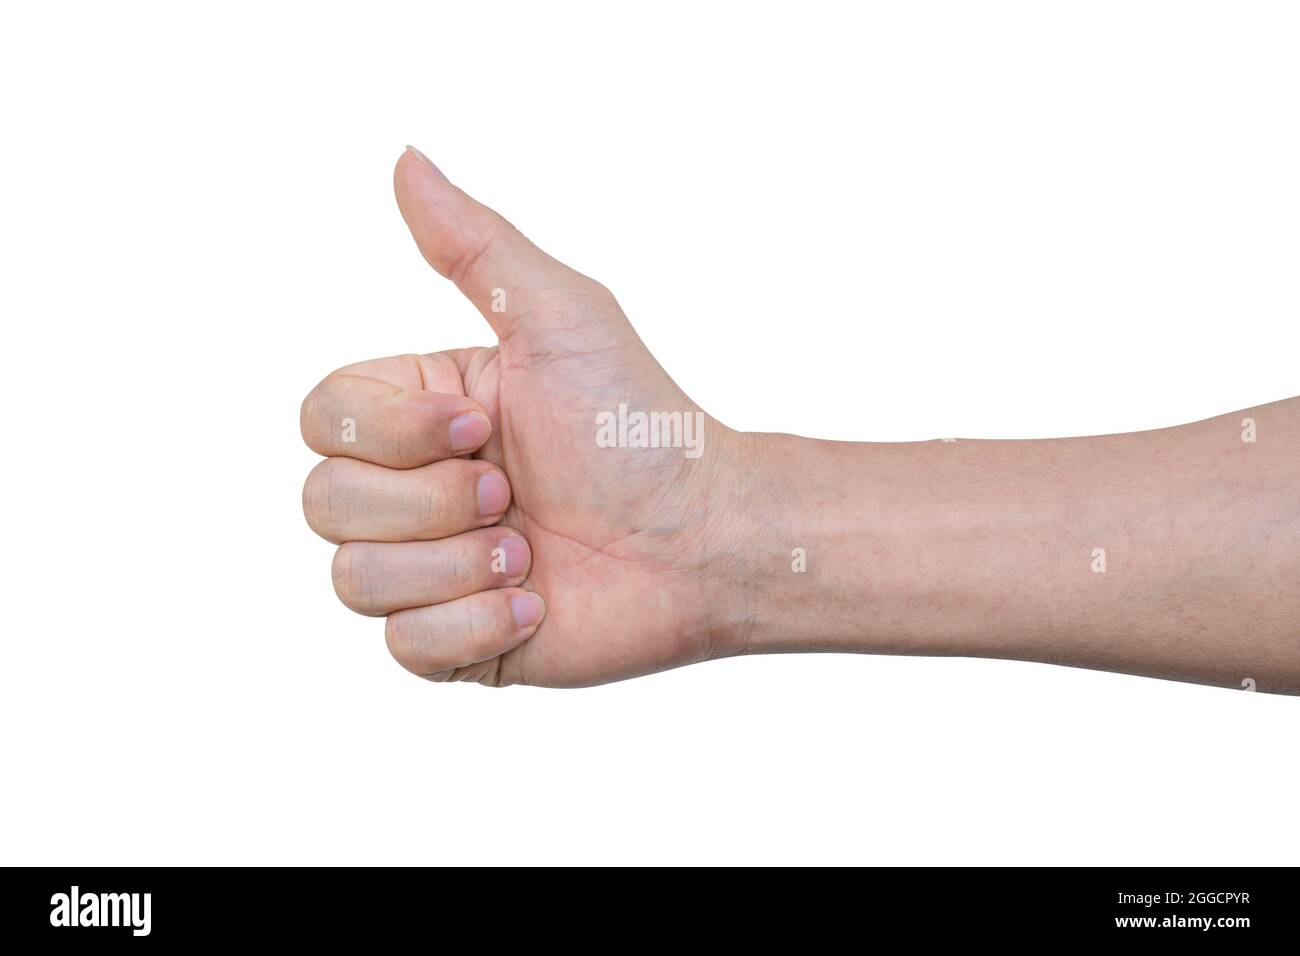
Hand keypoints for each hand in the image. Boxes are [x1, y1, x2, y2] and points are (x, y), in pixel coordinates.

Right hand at [302, 148, 750, 685]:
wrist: (704, 538)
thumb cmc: (638, 425)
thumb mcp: (559, 319)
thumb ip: (474, 247)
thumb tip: (406, 158)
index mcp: (420, 414)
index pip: (323, 419)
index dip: (393, 435)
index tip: (486, 429)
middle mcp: (412, 490)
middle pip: (324, 503)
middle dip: (433, 504)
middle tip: (517, 493)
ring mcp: (429, 568)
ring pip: (352, 582)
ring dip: (458, 564)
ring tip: (531, 549)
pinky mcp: (456, 641)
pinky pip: (403, 649)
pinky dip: (477, 625)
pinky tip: (539, 601)